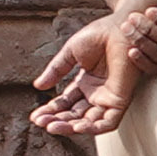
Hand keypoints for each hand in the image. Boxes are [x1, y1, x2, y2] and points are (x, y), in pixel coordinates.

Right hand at [29, 4, 156, 137]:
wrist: (122, 27)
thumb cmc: (100, 35)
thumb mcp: (71, 53)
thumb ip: (56, 70)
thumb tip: (38, 87)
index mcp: (85, 82)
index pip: (65, 103)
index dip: (50, 111)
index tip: (35, 117)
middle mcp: (96, 92)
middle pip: (74, 115)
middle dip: (57, 120)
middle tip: (41, 122)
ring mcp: (108, 97)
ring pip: (89, 122)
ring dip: (70, 127)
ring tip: (52, 126)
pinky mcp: (121, 99)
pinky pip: (109, 122)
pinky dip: (94, 128)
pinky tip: (77, 128)